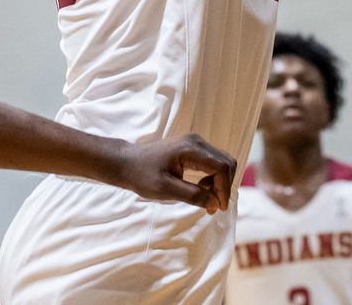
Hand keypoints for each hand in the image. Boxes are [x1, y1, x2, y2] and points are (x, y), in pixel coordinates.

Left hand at [101, 133, 237, 213]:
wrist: (125, 162)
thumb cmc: (141, 175)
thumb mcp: (165, 190)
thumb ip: (191, 195)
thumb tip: (215, 203)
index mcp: (191, 149)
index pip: (221, 167)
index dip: (224, 189)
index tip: (218, 209)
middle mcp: (197, 142)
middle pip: (226, 162)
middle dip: (224, 186)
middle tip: (213, 207)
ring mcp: (195, 143)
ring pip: (221, 162)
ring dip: (219, 182)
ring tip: (205, 199)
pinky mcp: (192, 148)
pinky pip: (212, 161)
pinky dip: (212, 177)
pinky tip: (199, 188)